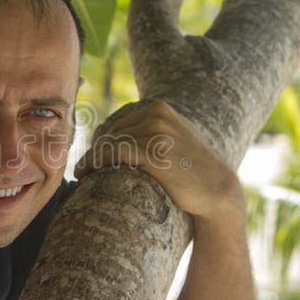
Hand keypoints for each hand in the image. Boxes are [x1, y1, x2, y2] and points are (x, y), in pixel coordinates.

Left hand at [74, 100, 243, 223]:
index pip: (119, 123)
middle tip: (82, 168)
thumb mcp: (177, 137)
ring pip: (110, 143)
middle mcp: (158, 116)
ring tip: (81, 172)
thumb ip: (155, 128)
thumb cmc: (194, 169)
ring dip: (91, 158)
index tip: (92, 158)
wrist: (218, 190)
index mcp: (161, 108)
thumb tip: (123, 132)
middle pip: (112, 133)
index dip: (102, 141)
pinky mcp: (155, 154)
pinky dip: (95, 161)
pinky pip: (114, 153)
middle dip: (95, 150)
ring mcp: (157, 134)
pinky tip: (85, 172)